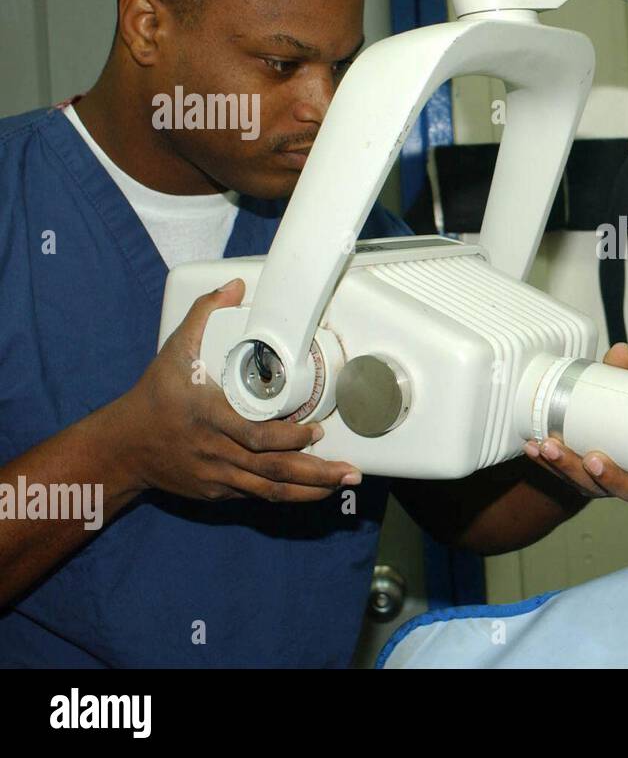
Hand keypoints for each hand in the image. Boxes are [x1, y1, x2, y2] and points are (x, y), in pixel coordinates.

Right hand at [108, 279, 362, 502]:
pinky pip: (256, 496)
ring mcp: (217, 476)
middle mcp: (216, 451)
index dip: (291, 439)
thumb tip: (235, 285)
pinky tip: (313, 490)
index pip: (257, 437)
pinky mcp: (216, 492)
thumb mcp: (174, 350)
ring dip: (309, 490)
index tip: (318, 430)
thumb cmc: (153, 396)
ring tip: (342, 483)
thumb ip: (203, 313)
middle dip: (316, 473)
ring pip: (269, 490)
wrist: (122, 447)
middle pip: (273, 470)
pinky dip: (286, 494)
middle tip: (351, 471)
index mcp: (210, 418)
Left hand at [522, 343, 627, 514]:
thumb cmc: (622, 420)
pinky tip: (533, 445)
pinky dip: (545, 462)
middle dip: (609, 478)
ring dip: (567, 467)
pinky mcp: (579, 481)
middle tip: (593, 460)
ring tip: (551, 445)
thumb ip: (622, 378)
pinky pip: (560, 475)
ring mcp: (606, 485)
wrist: (595, 436)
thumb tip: (621, 352)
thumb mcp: (626, 397)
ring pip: (589, 485)